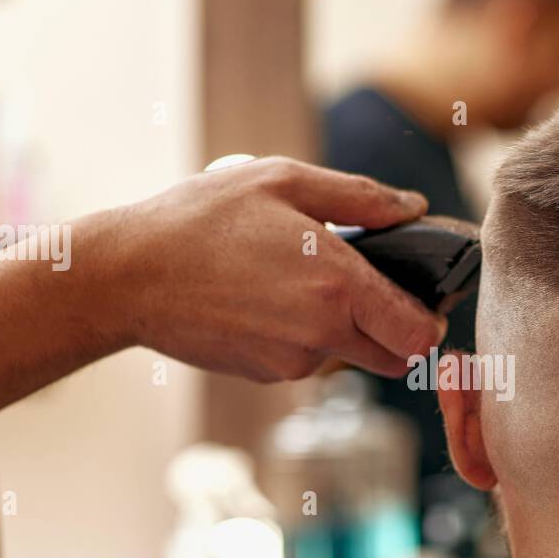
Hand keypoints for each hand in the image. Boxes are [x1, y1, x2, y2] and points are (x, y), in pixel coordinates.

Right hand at [94, 156, 447, 381]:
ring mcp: (292, 362)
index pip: (419, 335)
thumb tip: (414, 208)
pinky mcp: (266, 375)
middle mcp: (321, 334)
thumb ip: (360, 197)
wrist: (127, 277)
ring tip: (300, 278)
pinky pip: (308, 359)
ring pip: (349, 356)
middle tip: (376, 289)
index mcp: (337, 286)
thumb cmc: (201, 219)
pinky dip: (305, 335)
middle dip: (397, 331)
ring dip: (345, 327)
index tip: (424, 298)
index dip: (430, 319)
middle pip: (395, 358)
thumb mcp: (282, 182)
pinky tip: (269, 298)